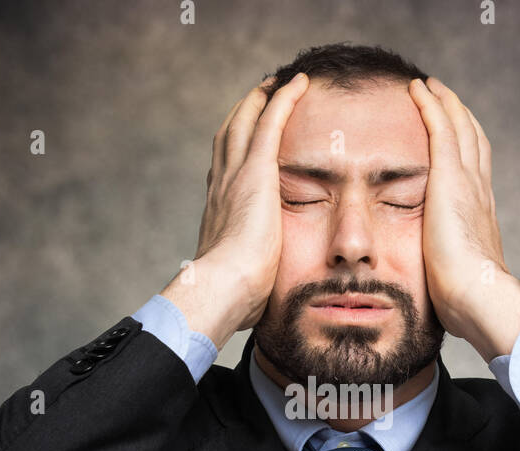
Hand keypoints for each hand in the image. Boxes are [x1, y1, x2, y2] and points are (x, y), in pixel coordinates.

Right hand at [162, 72, 310, 348]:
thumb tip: (264, 298)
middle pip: (231, 135)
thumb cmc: (236, 296)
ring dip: (263, 99)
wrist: (225, 287)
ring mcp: (236, 175)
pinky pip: (271, 121)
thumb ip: (255, 276)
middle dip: (246, 113)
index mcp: (220, 210)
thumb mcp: (247, 280)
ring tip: (281, 83)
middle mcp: (222, 185)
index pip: (226, 169)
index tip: (249, 139)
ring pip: (247, 121)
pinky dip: (283, 99)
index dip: (236, 149)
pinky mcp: (256, 170)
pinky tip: (300, 84)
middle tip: (262, 96)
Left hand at [408, 77, 519, 359]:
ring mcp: (467, 182)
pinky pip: (441, 128)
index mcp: (479, 215)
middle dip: (459, 117)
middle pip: (473, 141)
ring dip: (445, 102)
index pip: (474, 171)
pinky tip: (417, 89)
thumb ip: (445, 274)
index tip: (454, 137)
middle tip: (444, 98)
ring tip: (428, 86)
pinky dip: (432, 105)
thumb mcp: (454, 280)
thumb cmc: (466, 301)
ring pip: (460, 127)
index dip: (465, 149)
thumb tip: (436, 293)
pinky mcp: (451, 178)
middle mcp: (479, 192)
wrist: (478, 295)